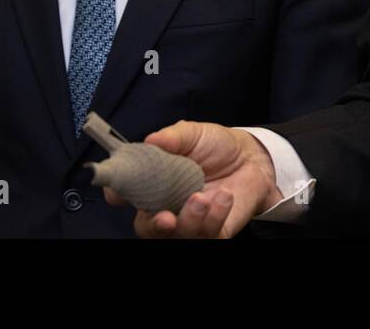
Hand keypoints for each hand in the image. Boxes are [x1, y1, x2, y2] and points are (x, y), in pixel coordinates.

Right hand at [104, 121, 282, 237]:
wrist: (252, 157)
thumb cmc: (217, 146)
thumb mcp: (194, 133)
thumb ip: (173, 137)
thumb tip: (151, 140)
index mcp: (153, 183)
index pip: (124, 194)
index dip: (118, 194)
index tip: (120, 193)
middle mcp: (165, 206)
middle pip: (145, 227)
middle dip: (153, 226)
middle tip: (166, 218)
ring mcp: (188, 221)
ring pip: (176, 236)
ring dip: (189, 220)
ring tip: (203, 197)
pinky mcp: (213, 231)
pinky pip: (207, 236)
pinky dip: (214, 218)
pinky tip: (224, 198)